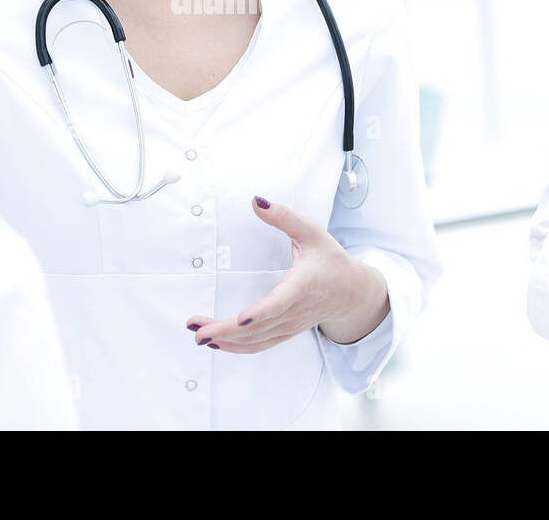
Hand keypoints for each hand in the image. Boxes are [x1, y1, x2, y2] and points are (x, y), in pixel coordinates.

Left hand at [184, 196, 387, 353]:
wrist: (352, 292)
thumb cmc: (331, 259)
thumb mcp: (312, 231)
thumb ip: (284, 217)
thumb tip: (256, 201)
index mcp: (302, 286)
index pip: (279, 304)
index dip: (260, 313)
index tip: (241, 318)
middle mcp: (294, 312)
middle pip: (258, 328)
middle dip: (224, 330)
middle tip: (196, 330)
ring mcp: (289, 326)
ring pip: (255, 341)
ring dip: (224, 341)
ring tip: (196, 333)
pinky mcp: (284, 332)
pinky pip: (258, 345)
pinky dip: (236, 347)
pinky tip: (215, 342)